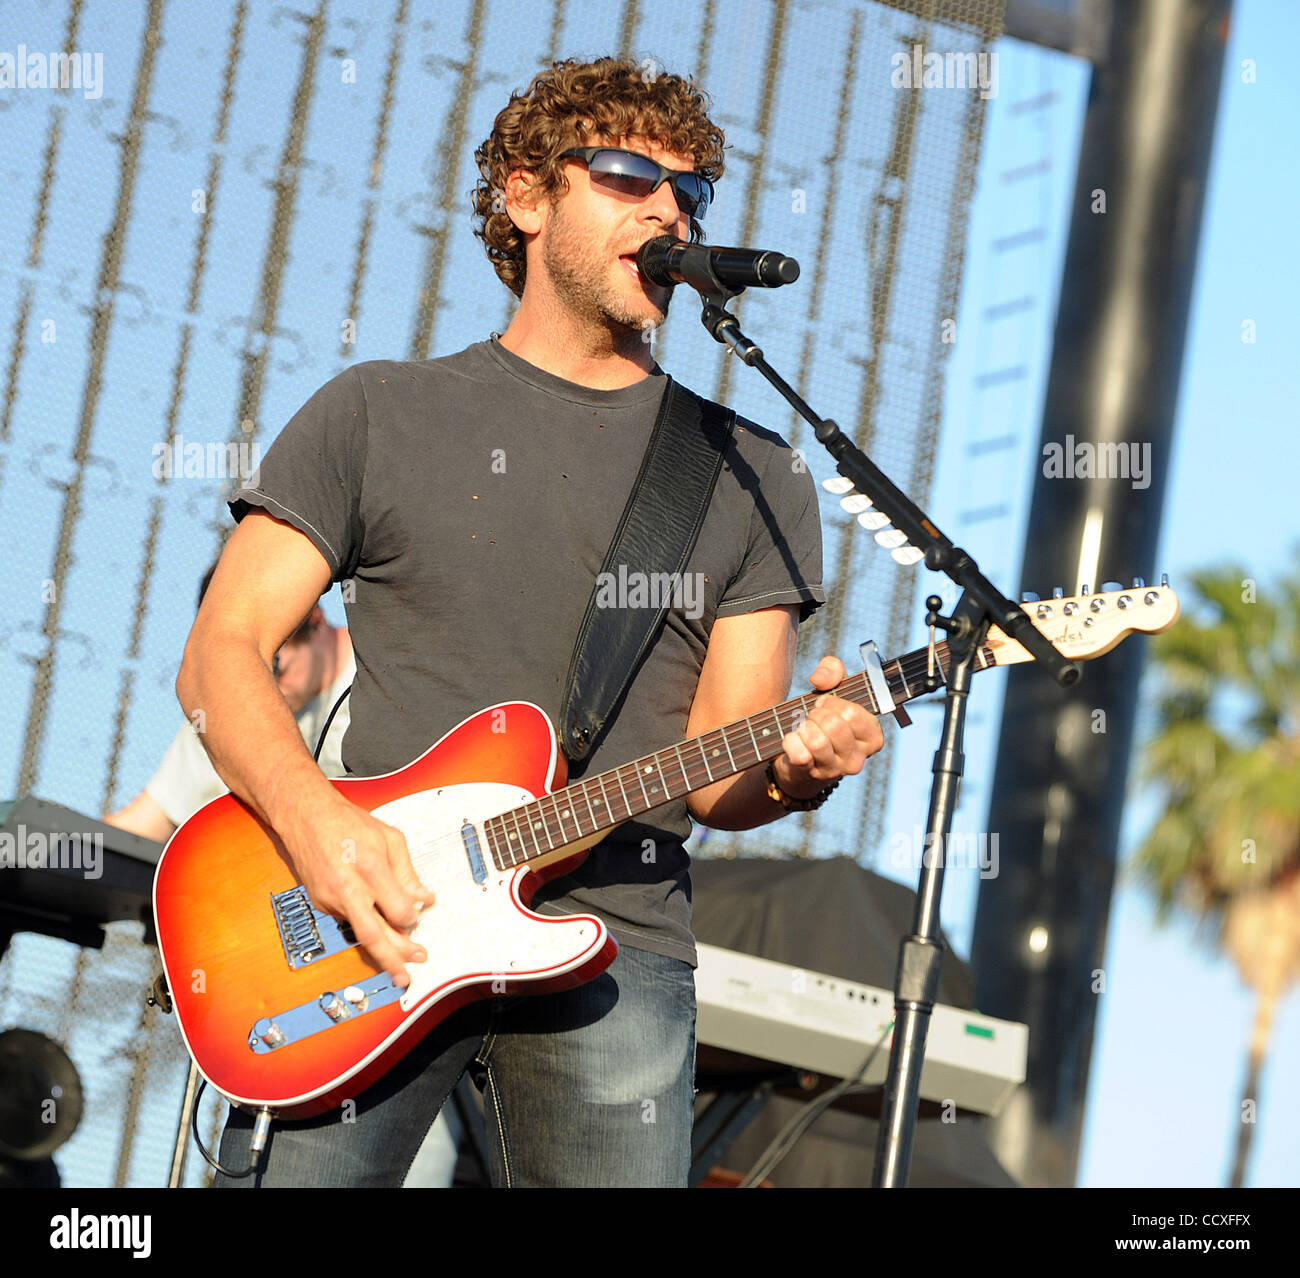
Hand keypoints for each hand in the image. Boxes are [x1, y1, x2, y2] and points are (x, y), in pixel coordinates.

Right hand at [280, 791, 435, 988]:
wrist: (305, 817)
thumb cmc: (347, 823)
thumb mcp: (389, 838)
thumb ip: (407, 872)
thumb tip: (423, 897)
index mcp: (370, 868)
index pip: (398, 909)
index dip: (412, 916)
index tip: (420, 912)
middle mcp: (348, 889)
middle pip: (374, 936)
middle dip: (395, 958)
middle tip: (411, 970)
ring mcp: (331, 899)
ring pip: (360, 935)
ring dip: (381, 950)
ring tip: (399, 964)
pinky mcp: (321, 904)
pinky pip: (349, 921)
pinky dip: (365, 927)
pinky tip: (378, 928)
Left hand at [773, 655, 883, 797]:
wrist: (800, 760)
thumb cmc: (823, 721)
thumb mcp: (833, 690)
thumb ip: (832, 671)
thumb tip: (819, 679)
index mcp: (871, 737)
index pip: (852, 713)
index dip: (832, 703)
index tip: (825, 706)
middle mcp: (858, 758)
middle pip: (833, 725)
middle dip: (816, 715)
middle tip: (813, 718)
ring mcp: (835, 770)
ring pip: (817, 740)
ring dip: (804, 728)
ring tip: (804, 729)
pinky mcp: (812, 775)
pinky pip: (799, 754)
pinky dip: (790, 742)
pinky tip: (793, 741)